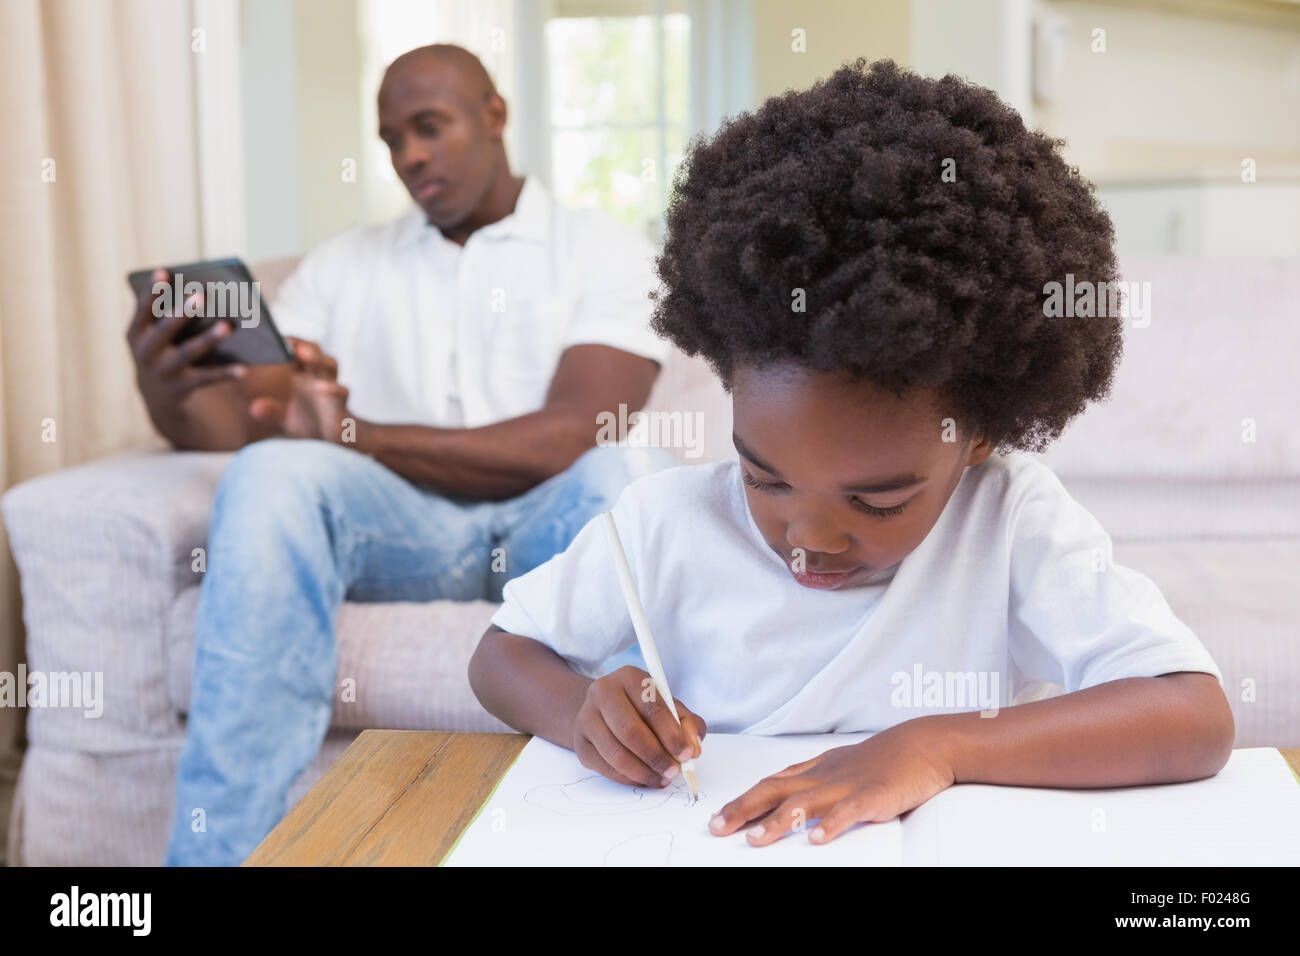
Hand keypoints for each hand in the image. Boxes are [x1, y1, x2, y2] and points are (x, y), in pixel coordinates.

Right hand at [127, 268, 245, 407]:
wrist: (157, 394)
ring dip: (208, 339)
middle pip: (165, 329)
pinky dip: (225, 373)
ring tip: (228, 326)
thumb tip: (203, 291)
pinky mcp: (182, 387)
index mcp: (136, 332)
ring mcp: (163, 371)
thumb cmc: (162, 347)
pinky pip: (207, 378)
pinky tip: (244, 369)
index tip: (164, 272)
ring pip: (188, 352)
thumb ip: (168, 312)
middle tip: (201, 295)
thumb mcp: (155, 332)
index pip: (143, 308)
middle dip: (182, 312)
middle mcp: (145, 352)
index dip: (153, 291)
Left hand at [248, 336, 353, 441]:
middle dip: (301, 344)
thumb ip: (272, 412)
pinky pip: (341, 393)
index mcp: (303, 376)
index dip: (284, 344)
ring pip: (330, 365)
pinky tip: (321, 389)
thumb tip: (255, 407)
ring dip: (317, 358)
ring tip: (303, 353)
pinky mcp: (342, 405)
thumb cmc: (314, 423)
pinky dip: (333, 390)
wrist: (341, 440)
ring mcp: (332, 389)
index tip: (266, 337)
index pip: (294, 352)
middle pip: (313, 351)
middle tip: (285, 340)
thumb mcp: (287, 420)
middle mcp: (318, 377)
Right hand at [572, 665, 707, 788]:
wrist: (605, 710)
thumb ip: (688, 724)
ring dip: (643, 772)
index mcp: (629, 677)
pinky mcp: (580, 743)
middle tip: (674, 772)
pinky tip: (644, 778)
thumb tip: (693, 748)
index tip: (686, 754)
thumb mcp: (670, 707)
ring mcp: (586, 718)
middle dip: (656, 757)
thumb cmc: (643, 709)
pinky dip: (629, 778)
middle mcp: (602, 692)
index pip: (651, 707)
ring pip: (615, 753)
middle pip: (629, 731)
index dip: (671, 734)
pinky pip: (605, 767)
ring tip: (662, 779)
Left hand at [709, 719, 954, 846]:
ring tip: (755, 839)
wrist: (923, 744)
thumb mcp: (837, 763)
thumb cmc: (881, 758)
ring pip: (805, 801)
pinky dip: (831, 823)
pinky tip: (816, 838)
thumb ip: (808, 775)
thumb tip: (779, 789)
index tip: (718, 817)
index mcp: (815, 770)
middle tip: (718, 827)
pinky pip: (849, 810)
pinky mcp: (874, 795)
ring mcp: (848, 785)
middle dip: (744, 809)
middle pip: (775, 790)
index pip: (770, 784)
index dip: (742, 800)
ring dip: (777, 820)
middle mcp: (824, 776)